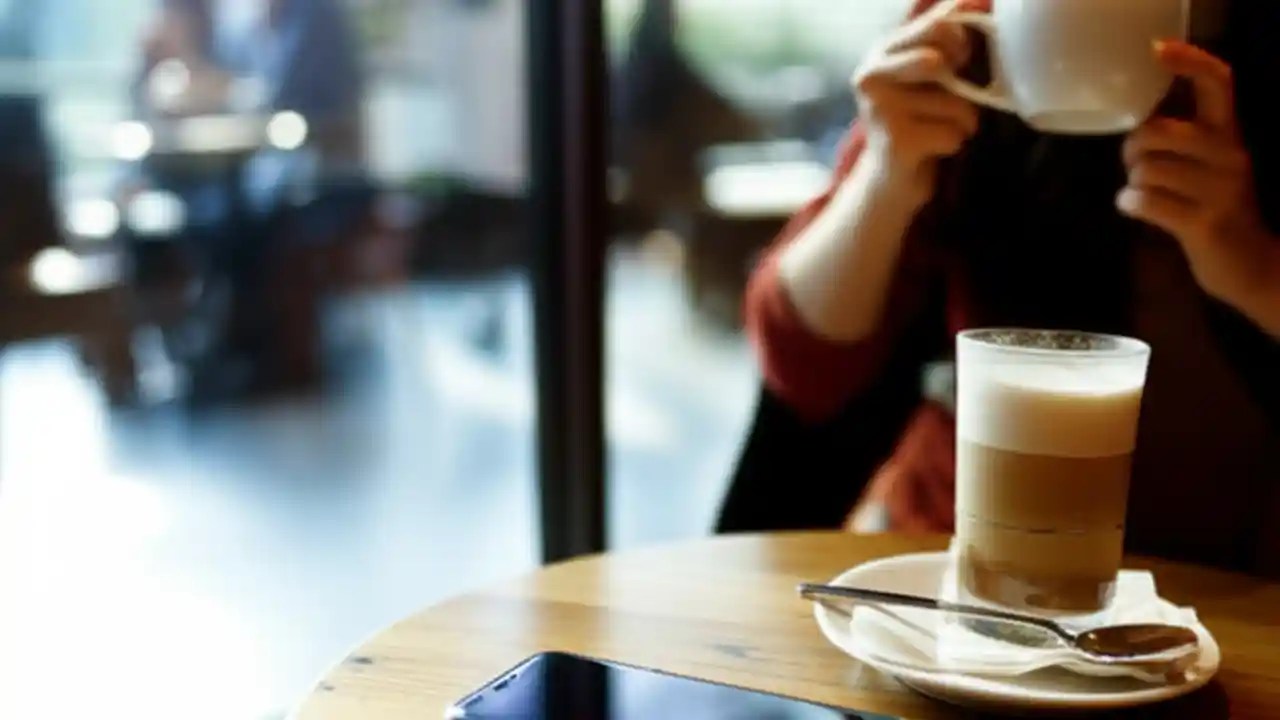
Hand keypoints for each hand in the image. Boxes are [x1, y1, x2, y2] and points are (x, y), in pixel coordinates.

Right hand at [853, 0, 985, 206]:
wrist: (890, 178)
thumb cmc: (917, 117)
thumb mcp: (926, 71)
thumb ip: (944, 35)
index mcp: (882, 51)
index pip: (936, 23)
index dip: (961, 39)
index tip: (960, 58)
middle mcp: (871, 76)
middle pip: (937, 59)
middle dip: (959, 80)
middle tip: (953, 95)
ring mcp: (881, 111)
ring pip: (956, 104)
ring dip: (963, 120)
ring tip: (940, 127)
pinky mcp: (896, 142)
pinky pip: (954, 134)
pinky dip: (956, 143)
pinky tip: (934, 147)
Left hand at [1118, 41, 1276, 307]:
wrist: (1248, 264)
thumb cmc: (1212, 208)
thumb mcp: (1206, 166)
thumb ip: (1180, 139)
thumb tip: (1135, 118)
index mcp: (1229, 135)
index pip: (1217, 83)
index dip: (1188, 62)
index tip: (1158, 51)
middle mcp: (1229, 155)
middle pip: (1156, 131)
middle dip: (1132, 149)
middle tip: (1136, 165)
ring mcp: (1219, 190)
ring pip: (1146, 168)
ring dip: (1132, 181)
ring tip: (1141, 192)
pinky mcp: (1203, 223)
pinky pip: (1145, 200)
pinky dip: (1130, 203)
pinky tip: (1136, 207)